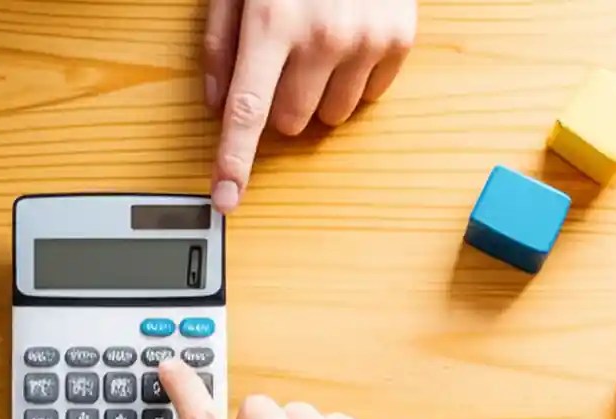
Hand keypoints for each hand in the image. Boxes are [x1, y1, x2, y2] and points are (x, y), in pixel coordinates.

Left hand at [203, 0, 416, 212]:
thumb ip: (220, 43)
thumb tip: (215, 105)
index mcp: (272, 23)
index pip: (247, 110)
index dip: (234, 160)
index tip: (227, 198)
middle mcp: (321, 37)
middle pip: (291, 122)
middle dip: (282, 102)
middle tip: (287, 59)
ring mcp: (366, 41)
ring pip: (331, 117)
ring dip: (320, 93)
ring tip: (322, 44)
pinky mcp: (400, 42)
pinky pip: (369, 98)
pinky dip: (355, 80)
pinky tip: (350, 40)